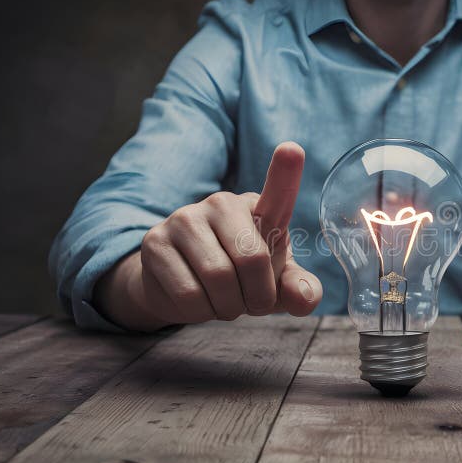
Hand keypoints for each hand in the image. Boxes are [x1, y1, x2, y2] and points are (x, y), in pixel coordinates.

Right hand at [95, 142, 321, 330]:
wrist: (182, 284)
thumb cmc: (240, 277)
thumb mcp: (274, 283)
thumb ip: (297, 288)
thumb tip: (305, 299)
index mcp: (258, 208)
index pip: (277, 192)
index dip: (285, 173)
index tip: (292, 150)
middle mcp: (221, 203)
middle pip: (252, 260)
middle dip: (257, 297)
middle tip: (251, 304)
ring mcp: (184, 219)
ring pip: (218, 279)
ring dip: (228, 307)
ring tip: (224, 302)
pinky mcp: (155, 242)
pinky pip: (188, 293)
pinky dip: (200, 312)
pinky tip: (198, 301)